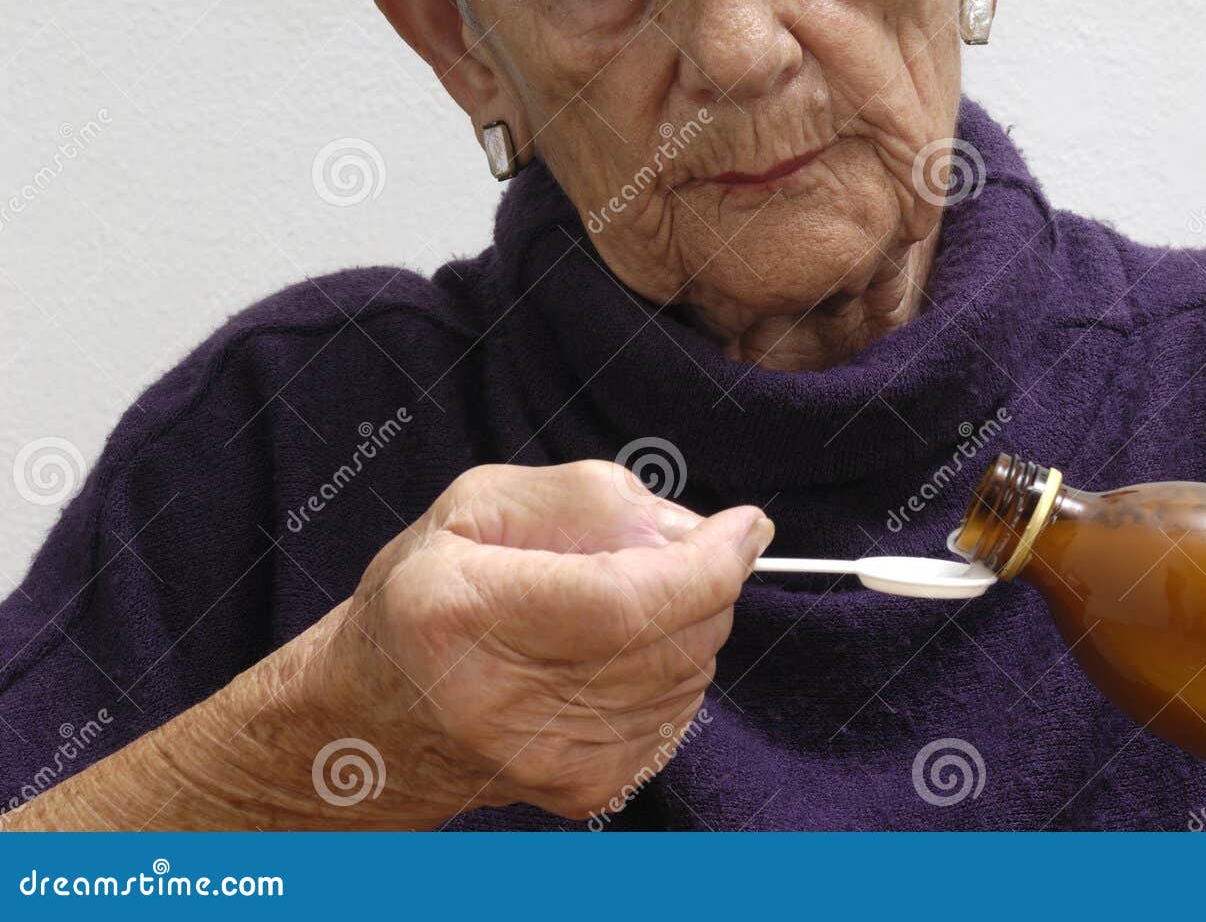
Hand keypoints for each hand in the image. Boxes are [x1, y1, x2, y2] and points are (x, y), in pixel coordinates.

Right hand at [341, 460, 771, 819]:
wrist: (374, 718)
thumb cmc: (426, 595)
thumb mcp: (480, 504)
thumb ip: (594, 498)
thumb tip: (699, 531)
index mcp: (466, 612)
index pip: (630, 601)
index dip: (710, 562)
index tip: (746, 526)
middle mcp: (504, 701)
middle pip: (675, 637)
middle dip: (701, 579)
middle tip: (659, 553)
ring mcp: (548, 759)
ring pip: (691, 673)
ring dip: (686, 623)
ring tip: (615, 604)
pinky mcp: (584, 791)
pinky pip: (681, 712)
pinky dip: (672, 669)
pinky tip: (614, 655)